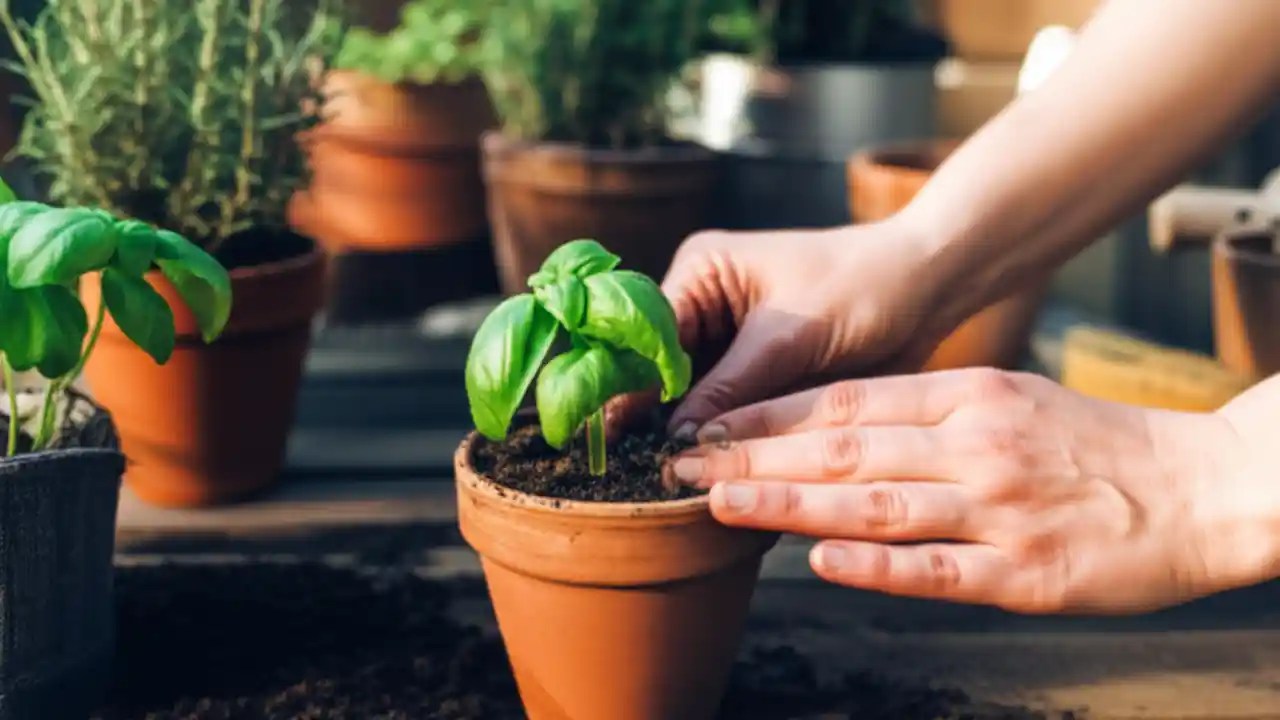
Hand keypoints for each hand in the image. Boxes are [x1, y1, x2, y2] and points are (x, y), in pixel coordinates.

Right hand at [610, 218, 963, 437]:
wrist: (931, 289)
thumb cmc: (863, 286)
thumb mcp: (789, 337)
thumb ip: (731, 389)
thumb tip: (677, 442)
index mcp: (701, 273)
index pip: (646, 334)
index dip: (630, 386)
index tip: (613, 438)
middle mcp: (705, 306)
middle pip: (661, 371)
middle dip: (655, 417)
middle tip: (637, 470)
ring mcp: (731, 343)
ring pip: (692, 398)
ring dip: (688, 435)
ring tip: (669, 480)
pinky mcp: (759, 375)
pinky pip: (729, 412)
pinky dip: (724, 439)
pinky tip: (711, 472)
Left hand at [664, 368, 1274, 613]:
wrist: (1200, 487)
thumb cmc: (1093, 446)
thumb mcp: (1008, 399)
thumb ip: (926, 413)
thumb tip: (837, 431)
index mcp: (966, 396)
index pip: (846, 402)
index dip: (767, 415)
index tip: (705, 423)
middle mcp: (973, 444)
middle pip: (844, 448)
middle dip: (753, 454)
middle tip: (680, 461)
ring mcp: (997, 508)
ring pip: (876, 503)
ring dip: (790, 502)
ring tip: (720, 500)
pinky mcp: (1025, 573)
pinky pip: (938, 569)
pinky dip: (877, 565)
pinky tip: (820, 560)